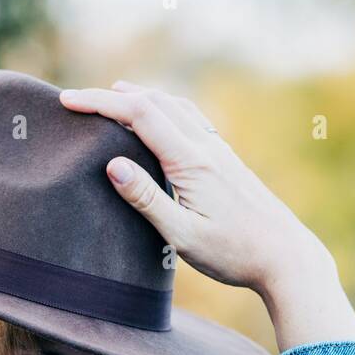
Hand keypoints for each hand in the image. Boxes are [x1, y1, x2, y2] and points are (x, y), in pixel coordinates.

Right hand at [59, 81, 354, 349]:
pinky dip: (166, 109)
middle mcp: (207, 148)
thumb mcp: (183, 236)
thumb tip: (112, 164)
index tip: (67, 101)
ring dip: (143, 97)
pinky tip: (163, 120)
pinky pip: (192, 120)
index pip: (139, 115)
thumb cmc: (234, 254)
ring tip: (116, 97)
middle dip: (115, 96)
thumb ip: (146, 199)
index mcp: (191, 162)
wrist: (287, 258)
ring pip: (177, 107)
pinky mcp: (229, 162)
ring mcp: (221, 152)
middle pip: (156, 102)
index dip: (100, 103)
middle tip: (80, 99)